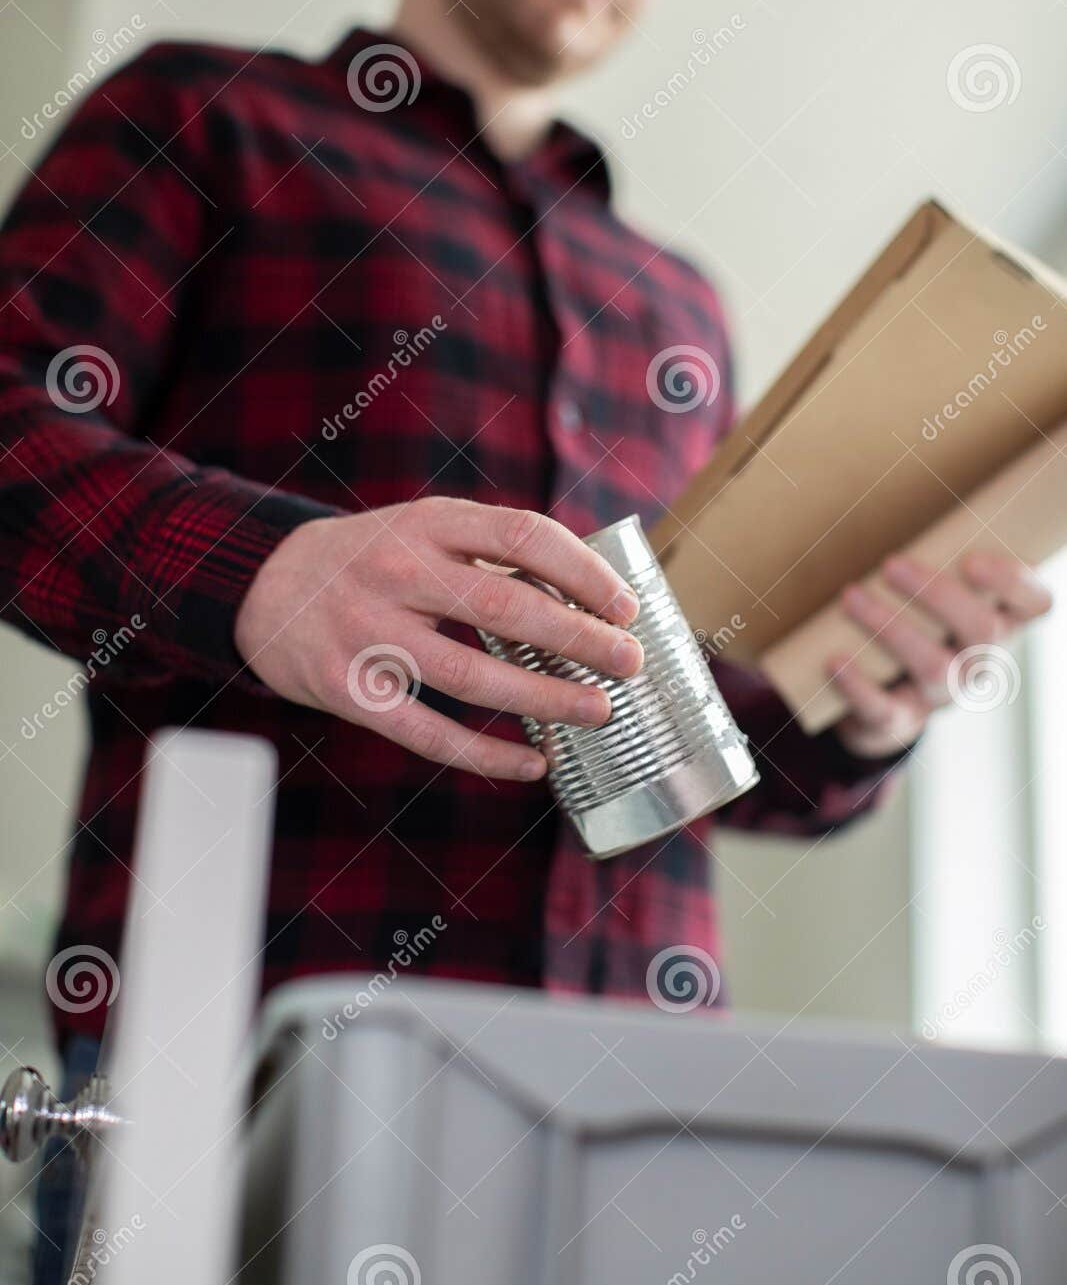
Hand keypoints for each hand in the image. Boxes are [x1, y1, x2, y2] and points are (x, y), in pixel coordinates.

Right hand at [233, 496, 643, 780]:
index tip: (626, 605)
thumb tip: (591, 599)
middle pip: (505, 609)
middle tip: (629, 663)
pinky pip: (428, 733)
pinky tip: (533, 763)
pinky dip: (487, 755)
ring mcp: (368, 632)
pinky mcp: (347, 689)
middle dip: (579, 640)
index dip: (583, 572)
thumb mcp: (424, 529)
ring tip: (598, 712)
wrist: (266, 585)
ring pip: (472, 678)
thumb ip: (492, 554)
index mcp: (429, 521)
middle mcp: (397, 571)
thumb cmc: (374, 560)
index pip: (521, 537)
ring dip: (544, 701)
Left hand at [826, 550, 1053, 758]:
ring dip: (890, 628)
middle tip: (892, 563)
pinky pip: (886, 709)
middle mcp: (979, 660)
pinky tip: (833, 659)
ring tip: (850, 597)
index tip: (974, 560)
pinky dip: (857, 684)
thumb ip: (933, 549)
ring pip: (934, 667)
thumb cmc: (909, 622)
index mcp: (997, 620)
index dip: (1014, 584)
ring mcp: (943, 694)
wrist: (876, 699)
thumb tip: (903, 474)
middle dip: (937, 595)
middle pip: (982, 631)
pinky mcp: (900, 721)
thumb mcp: (928, 588)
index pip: (1034, 603)